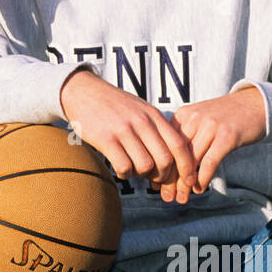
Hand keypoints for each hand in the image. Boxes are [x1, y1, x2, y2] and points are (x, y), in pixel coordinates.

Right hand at [59, 69, 197, 201]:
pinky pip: (124, 167)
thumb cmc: (113, 105)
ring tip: (135, 171)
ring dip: (142, 175)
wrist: (83, 91)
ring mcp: (123, 130)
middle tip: (156, 180)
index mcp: (153, 115)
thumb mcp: (140, 109)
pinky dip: (125, 174)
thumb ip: (156, 128)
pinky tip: (121, 168)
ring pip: (146, 166)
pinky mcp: (105, 139)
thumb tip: (172, 157)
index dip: (187, 166)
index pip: (180, 144)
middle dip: (164, 177)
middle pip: (165, 159)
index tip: (188, 180)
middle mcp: (141, 122)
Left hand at [170, 86, 265, 194]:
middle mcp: (194, 118)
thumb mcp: (199, 119)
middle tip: (168, 196)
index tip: (157, 185)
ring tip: (182, 197)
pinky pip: (209, 162)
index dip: (161, 167)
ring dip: (185, 183)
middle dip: (170, 179)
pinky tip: (199, 189)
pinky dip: (202, 178)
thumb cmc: (225, 117)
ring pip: (191, 160)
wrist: (254, 104)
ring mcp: (211, 126)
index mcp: (183, 114)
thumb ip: (185, 136)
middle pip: (176, 154)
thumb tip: (168, 165)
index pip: (166, 145)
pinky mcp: (227, 136)